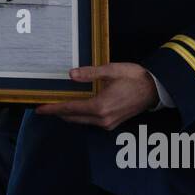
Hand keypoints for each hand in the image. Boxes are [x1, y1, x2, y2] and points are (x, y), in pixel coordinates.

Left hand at [35, 62, 157, 128]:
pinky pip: (90, 122)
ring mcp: (108, 123)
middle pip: (73, 118)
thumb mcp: (110, 71)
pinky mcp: (112, 123)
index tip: (40, 109)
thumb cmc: (134, 77)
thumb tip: (71, 75)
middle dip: (57, 113)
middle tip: (44, 107)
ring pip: (81, 121)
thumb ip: (89, 73)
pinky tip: (75, 108)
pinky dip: (79, 116)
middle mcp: (102, 119)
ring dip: (68, 115)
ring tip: (56, 106)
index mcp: (100, 106)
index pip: (70, 109)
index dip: (53, 109)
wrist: (155, 89)